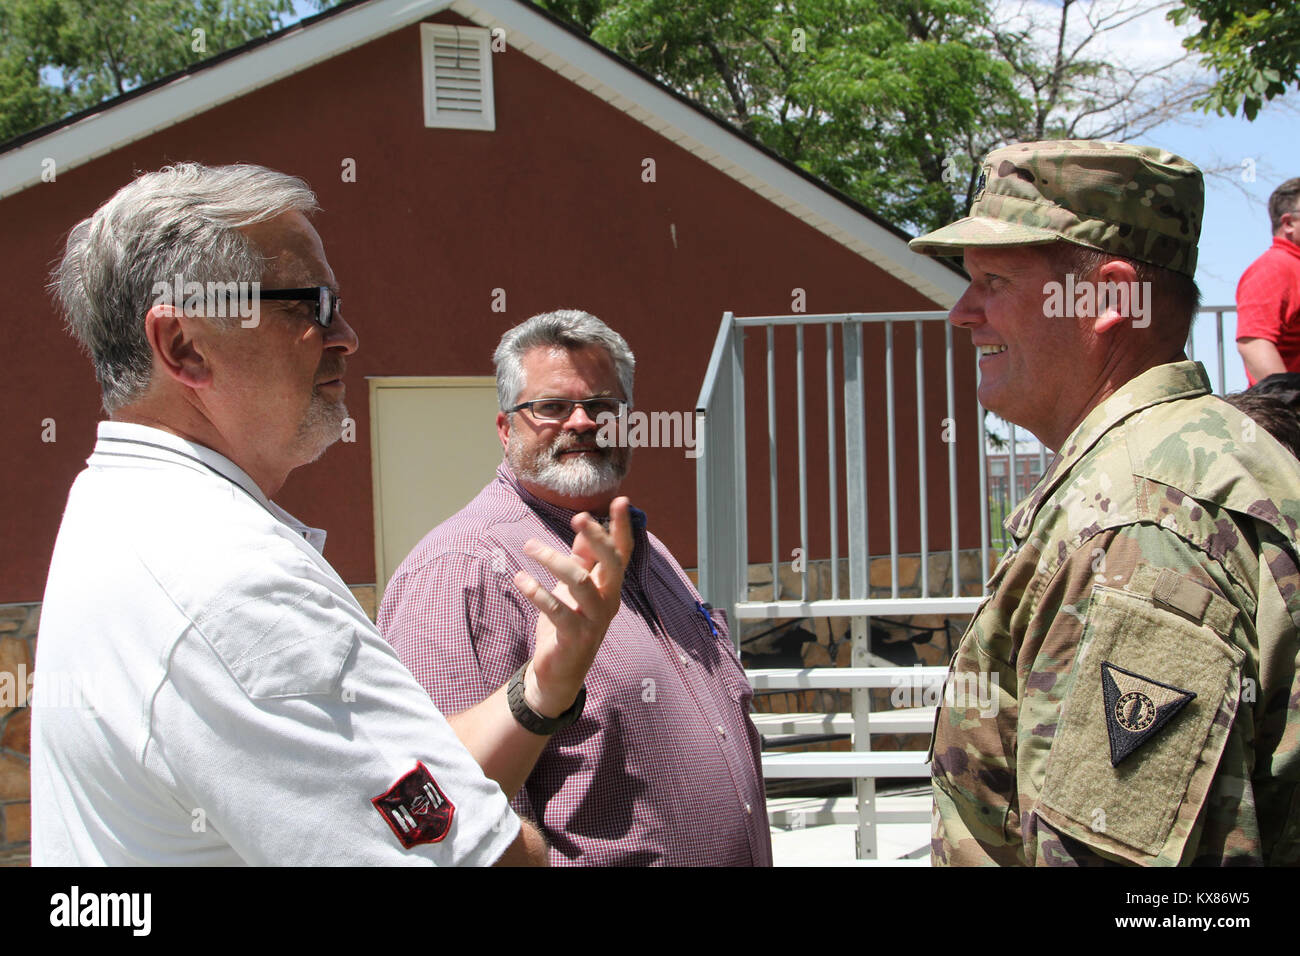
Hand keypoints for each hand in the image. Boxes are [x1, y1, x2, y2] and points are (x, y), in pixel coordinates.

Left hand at [513, 498, 633, 715]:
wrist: (558, 672)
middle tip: (578, 516)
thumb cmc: (567, 623)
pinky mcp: (573, 637)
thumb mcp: (574, 588)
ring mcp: (593, 620)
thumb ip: (582, 559)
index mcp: (609, 587)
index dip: (621, 528)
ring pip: (580, 581)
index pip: (622, 553)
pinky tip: (521, 578)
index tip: (620, 500)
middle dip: (597, 537)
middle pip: (611, 564)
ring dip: (553, 559)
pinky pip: (556, 609)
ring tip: (529, 546)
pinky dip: (537, 591)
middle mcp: (608, 601)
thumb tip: (585, 523)